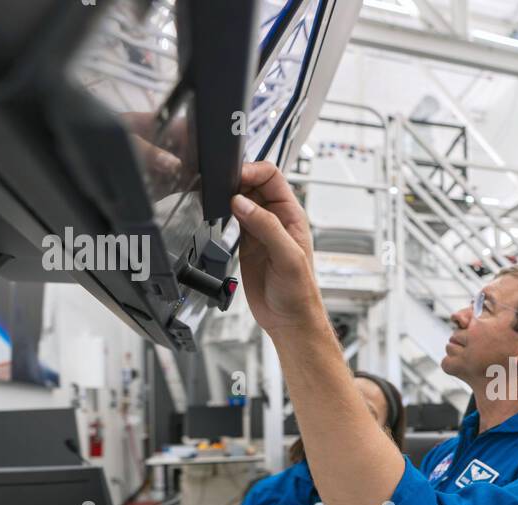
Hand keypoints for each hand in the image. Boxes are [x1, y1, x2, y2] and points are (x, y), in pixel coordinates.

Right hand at [231, 162, 325, 336]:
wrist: (289, 320)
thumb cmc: (299, 292)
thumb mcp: (288, 256)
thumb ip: (266, 227)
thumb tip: (242, 203)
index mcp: (292, 215)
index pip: (272, 177)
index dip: (252, 171)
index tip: (235, 178)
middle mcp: (276, 219)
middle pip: (253, 184)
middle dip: (236, 181)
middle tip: (220, 189)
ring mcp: (260, 230)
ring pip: (241, 200)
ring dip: (228, 196)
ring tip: (217, 201)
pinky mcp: (246, 243)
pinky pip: (232, 218)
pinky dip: (222, 213)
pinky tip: (217, 215)